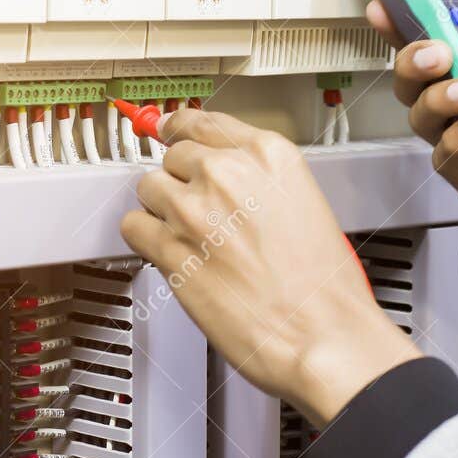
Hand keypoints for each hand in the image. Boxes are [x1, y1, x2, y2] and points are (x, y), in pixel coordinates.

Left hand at [118, 109, 420, 426]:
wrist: (322, 336)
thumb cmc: (325, 287)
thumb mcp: (306, 204)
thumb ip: (261, 181)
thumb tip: (231, 182)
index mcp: (268, 156)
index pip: (203, 122)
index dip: (181, 129)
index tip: (172, 131)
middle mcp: (227, 174)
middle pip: (174, 156)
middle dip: (181, 181)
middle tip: (197, 210)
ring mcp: (193, 209)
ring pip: (148, 187)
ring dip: (161, 208)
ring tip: (187, 235)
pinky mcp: (169, 249)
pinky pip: (132, 226)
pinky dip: (143, 238)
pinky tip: (166, 252)